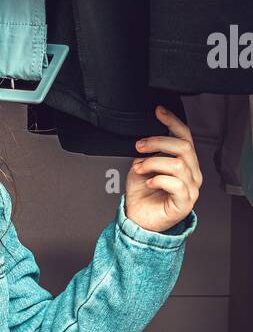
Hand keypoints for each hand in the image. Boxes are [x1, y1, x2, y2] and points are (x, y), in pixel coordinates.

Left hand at [124, 106, 201, 232]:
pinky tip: (148, 181)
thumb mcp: (141, 167)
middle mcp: (192, 173)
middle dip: (157, 142)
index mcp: (185, 162)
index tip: (158, 111)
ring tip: (139, 169)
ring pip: (178, 164)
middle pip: (183, 147)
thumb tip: (147, 144)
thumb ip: (148, 154)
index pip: (184, 136)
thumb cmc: (142, 194)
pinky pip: (176, 184)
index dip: (172, 121)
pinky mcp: (185, 202)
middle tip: (139, 146)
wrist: (139, 220)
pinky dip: (158, 179)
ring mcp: (191, 188)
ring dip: (153, 162)